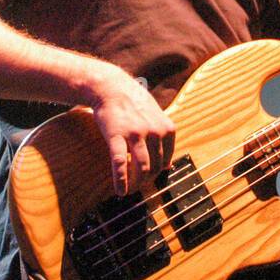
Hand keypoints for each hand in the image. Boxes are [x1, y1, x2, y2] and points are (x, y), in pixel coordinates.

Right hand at [85, 66, 175, 196]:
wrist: (111, 88)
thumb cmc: (133, 102)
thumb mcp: (156, 116)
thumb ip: (164, 139)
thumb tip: (169, 166)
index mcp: (167, 128)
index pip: (167, 159)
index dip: (158, 172)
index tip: (150, 178)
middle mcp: (155, 132)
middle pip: (155, 166)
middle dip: (147, 179)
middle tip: (138, 186)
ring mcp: (136, 134)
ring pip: (142, 167)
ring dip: (137, 183)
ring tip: (131, 191)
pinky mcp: (117, 136)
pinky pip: (120, 163)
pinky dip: (121, 180)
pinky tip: (120, 191)